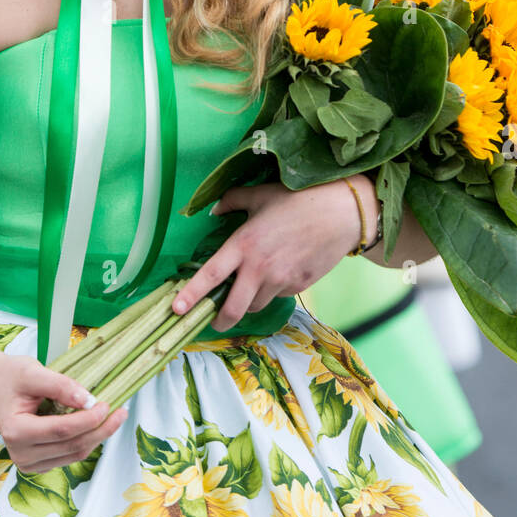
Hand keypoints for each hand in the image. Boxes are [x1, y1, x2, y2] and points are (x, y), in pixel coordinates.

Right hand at [0, 350, 126, 473]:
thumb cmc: (12, 376)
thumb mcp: (34, 372)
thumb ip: (61, 385)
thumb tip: (88, 400)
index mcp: (16, 431)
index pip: (61, 430)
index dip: (88, 419)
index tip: (107, 404)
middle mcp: (21, 453)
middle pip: (71, 446)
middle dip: (100, 430)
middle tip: (121, 412)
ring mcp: (29, 462)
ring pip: (74, 454)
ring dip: (97, 437)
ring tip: (115, 417)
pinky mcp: (39, 463)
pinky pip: (69, 455)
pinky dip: (86, 441)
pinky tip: (97, 425)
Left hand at [172, 178, 375, 332]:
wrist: (341, 213)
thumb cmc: (299, 199)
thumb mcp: (261, 195)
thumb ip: (232, 201)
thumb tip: (214, 209)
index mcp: (244, 244)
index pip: (211, 274)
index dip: (191, 294)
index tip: (176, 309)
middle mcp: (259, 267)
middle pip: (232, 309)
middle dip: (219, 321)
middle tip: (214, 320)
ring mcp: (280, 280)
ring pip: (255, 305)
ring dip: (248, 302)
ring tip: (251, 286)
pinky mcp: (298, 286)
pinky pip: (278, 296)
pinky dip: (272, 290)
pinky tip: (280, 271)